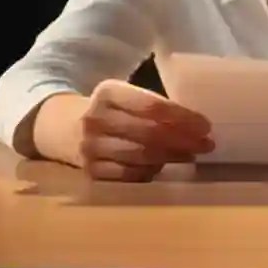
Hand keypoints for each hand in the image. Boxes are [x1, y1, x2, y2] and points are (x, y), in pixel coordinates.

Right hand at [77, 80, 214, 181]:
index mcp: (107, 92)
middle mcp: (95, 118)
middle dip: (183, 140)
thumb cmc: (107, 110)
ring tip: (191, 155)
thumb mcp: (121, 95)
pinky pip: (130, 175)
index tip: (206, 125)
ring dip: (172, 157)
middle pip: (149, 133)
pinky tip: (164, 167)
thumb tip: (194, 123)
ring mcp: (90, 147)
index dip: (182, 117)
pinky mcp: (90, 171)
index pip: (151, 105)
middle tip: (207, 144)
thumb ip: (151, 104)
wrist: (60, 127)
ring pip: (142, 156)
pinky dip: (151, 172)